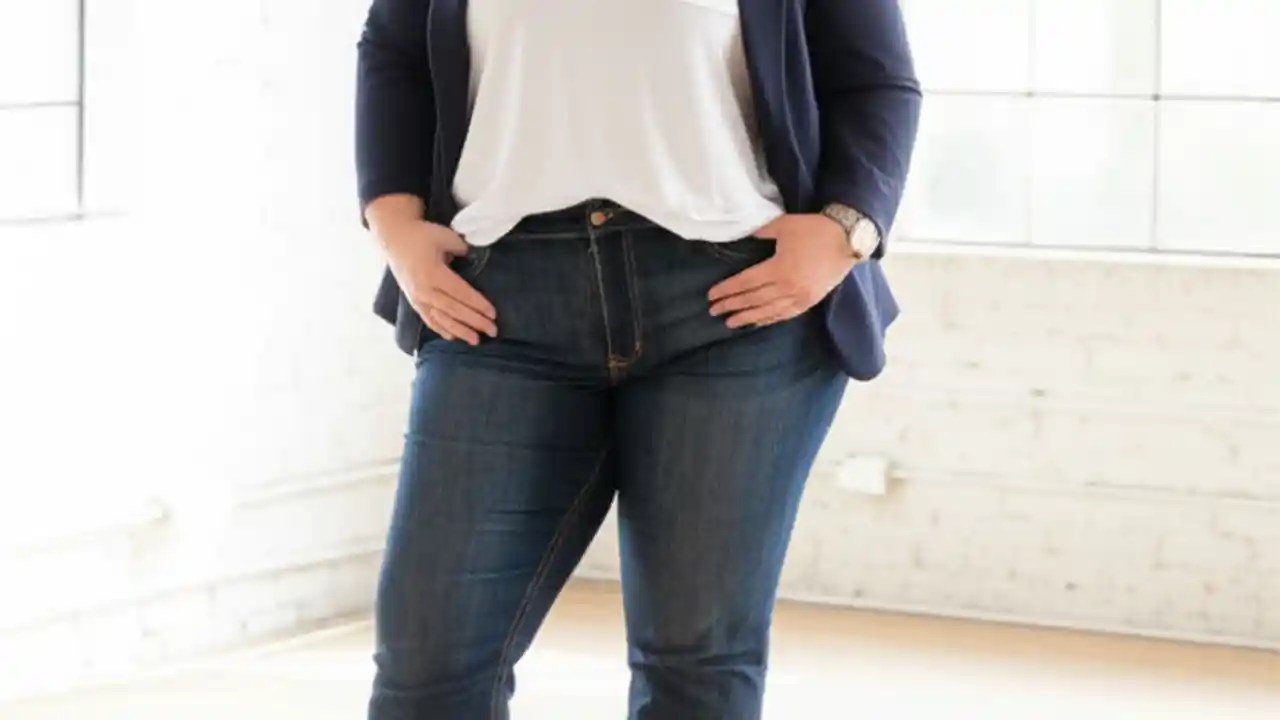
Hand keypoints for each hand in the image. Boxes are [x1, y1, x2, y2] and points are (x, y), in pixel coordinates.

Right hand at [374, 217, 497, 345]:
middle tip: (492, 331)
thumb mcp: (445, 236)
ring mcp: (417, 298)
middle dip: (474, 321)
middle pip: (453, 309)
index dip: (477, 304)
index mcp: (433, 273)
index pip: (460, 292)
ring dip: (459, 331)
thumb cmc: (422, 235)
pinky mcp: (413, 301)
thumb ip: (462, 249)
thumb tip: (476, 260)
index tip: (493, 314)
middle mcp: (424, 289)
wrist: (394, 238)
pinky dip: (440, 329)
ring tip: (475, 341)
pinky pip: (428, 319)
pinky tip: (452, 337)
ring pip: (441, 318)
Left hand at [707, 213, 860, 328]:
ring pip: (768, 311)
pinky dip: (769, 319)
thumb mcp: (783, 225)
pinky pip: (785, 314)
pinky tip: (757, 322)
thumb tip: (740, 235)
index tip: (712, 296)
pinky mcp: (810, 301)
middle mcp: (788, 287)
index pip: (746, 283)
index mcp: (779, 268)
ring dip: (747, 318)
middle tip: (714, 312)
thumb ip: (760, 232)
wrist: (848, 240)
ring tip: (731, 323)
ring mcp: (800, 297)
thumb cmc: (814, 229)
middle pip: (753, 300)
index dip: (727, 290)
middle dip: (732, 306)